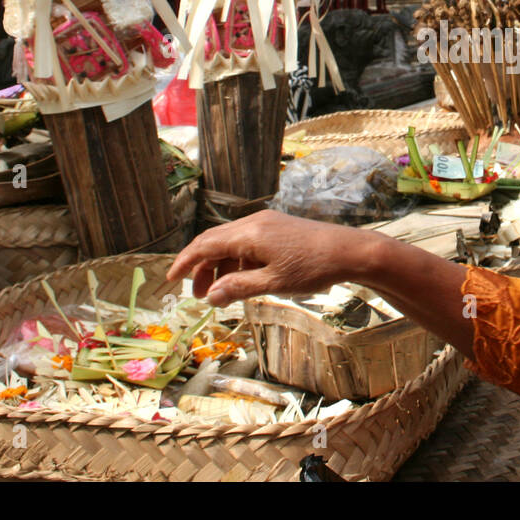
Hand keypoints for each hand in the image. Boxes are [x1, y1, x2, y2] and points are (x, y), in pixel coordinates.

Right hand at [167, 209, 375, 306]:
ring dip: (221, 266)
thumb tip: (211, 296)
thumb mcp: (273, 283)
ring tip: (219, 293)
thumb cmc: (313, 268)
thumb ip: (239, 288)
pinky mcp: (278, 228)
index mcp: (249, 233)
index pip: (205, 244)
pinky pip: (248, 242)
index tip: (171, 279)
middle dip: (202, 268)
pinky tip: (243, 280)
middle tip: (198, 295)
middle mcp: (254, 223)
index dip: (185, 262)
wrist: (349, 251)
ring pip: (232, 243)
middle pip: (215, 242)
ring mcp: (267, 224)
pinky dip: (238, 261)